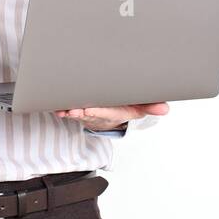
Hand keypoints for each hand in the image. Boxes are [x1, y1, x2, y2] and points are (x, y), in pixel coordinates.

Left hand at [54, 102, 168, 130]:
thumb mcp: (139, 108)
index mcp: (112, 111)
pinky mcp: (76, 105)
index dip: (94, 112)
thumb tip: (165, 108)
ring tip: (60, 109)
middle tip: (70, 110)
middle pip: (86, 112)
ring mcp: (85, 110)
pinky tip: (53, 103)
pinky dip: (60, 105)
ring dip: (66, 110)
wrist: (110, 115)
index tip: (85, 110)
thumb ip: (151, 106)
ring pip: (75, 110)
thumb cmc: (124, 107)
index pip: (103, 112)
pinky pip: (67, 106)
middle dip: (78, 112)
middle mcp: (97, 111)